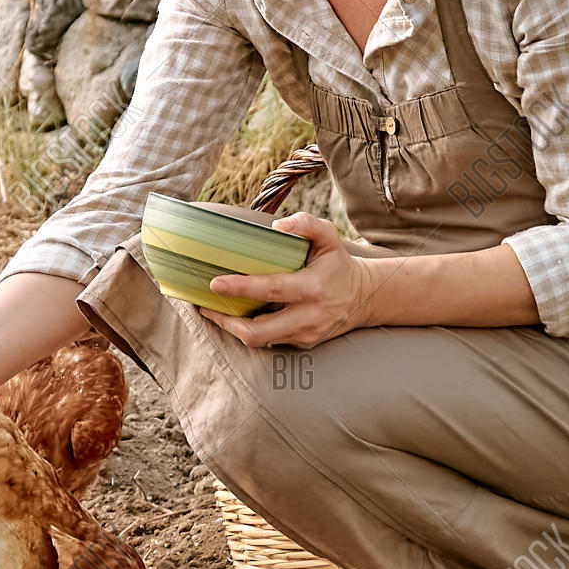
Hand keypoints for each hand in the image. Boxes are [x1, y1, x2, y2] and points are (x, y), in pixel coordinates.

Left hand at [199, 213, 379, 349]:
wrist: (363, 297)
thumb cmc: (337, 264)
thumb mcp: (329, 237)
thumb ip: (307, 224)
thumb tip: (278, 226)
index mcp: (313, 287)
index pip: (271, 289)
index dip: (241, 288)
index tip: (216, 284)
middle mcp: (309, 316)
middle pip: (259, 331)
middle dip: (227, 321)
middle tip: (205, 305)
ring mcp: (305, 334)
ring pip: (259, 340)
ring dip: (232, 327)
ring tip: (214, 311)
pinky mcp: (301, 343)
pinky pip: (269, 340)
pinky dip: (249, 329)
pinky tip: (236, 316)